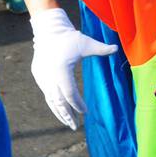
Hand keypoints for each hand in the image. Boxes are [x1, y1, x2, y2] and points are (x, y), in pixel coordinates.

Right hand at [29, 8, 116, 129]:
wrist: (48, 30)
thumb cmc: (69, 37)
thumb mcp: (86, 43)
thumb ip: (101, 49)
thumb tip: (117, 48)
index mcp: (61, 71)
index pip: (70, 94)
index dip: (78, 104)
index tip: (85, 112)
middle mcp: (49, 77)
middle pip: (58, 102)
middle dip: (67, 115)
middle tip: (75, 126)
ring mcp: (42, 77)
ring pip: (50, 100)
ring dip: (59, 112)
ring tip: (68, 122)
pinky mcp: (38, 75)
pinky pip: (46, 93)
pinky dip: (53, 103)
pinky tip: (60, 109)